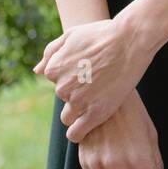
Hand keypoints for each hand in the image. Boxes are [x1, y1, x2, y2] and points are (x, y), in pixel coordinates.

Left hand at [33, 15, 153, 142]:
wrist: (130, 40)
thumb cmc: (102, 34)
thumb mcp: (72, 35)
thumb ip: (51, 52)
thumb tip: (37, 71)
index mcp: (54, 69)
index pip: (56, 80)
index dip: (72, 76)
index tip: (87, 71)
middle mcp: (62, 87)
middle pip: (64, 97)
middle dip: (77, 92)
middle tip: (99, 81)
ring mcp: (78, 102)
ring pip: (69, 116)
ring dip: (80, 111)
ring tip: (99, 99)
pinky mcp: (95, 114)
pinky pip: (76, 133)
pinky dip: (79, 133)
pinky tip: (89, 125)